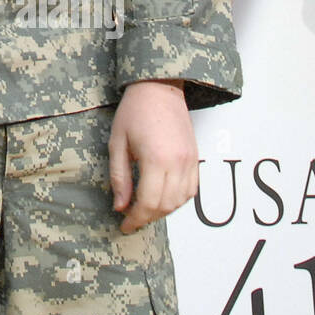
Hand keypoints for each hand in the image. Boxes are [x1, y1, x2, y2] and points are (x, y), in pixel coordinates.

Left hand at [109, 79, 198, 233]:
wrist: (159, 88)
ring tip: (144, 209)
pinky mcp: (196, 157)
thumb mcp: (117, 143)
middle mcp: (178, 164)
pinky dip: (177, 200)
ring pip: (181, 201)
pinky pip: (192, 190)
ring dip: (163, 211)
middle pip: (166, 206)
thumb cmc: (134, 111)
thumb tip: (120, 206)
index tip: (124, 225)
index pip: (148, 203)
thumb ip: (119, 177)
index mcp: (156, 160)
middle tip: (131, 219)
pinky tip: (162, 197)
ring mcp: (191, 161)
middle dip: (147, 217)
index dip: (136, 219)